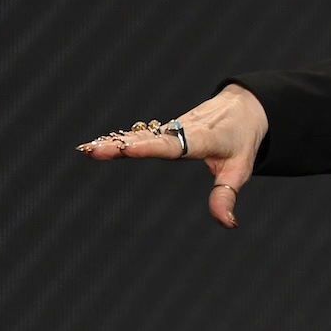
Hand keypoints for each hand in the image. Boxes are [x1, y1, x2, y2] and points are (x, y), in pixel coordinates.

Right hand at [76, 84, 268, 228]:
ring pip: (141, 134)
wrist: (243, 107)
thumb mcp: (241, 168)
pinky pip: (140, 133)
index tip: (130, 148)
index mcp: (203, 139)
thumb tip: (228, 223)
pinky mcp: (165, 128)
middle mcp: (183, 129)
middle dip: (121, 144)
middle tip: (94, 150)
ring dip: (114, 141)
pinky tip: (95, 145)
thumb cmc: (242, 139)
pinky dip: (119, 139)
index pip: (176, 145)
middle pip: (150, 138)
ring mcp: (172, 127)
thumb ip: (227, 194)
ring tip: (87, 149)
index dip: (153, 146)